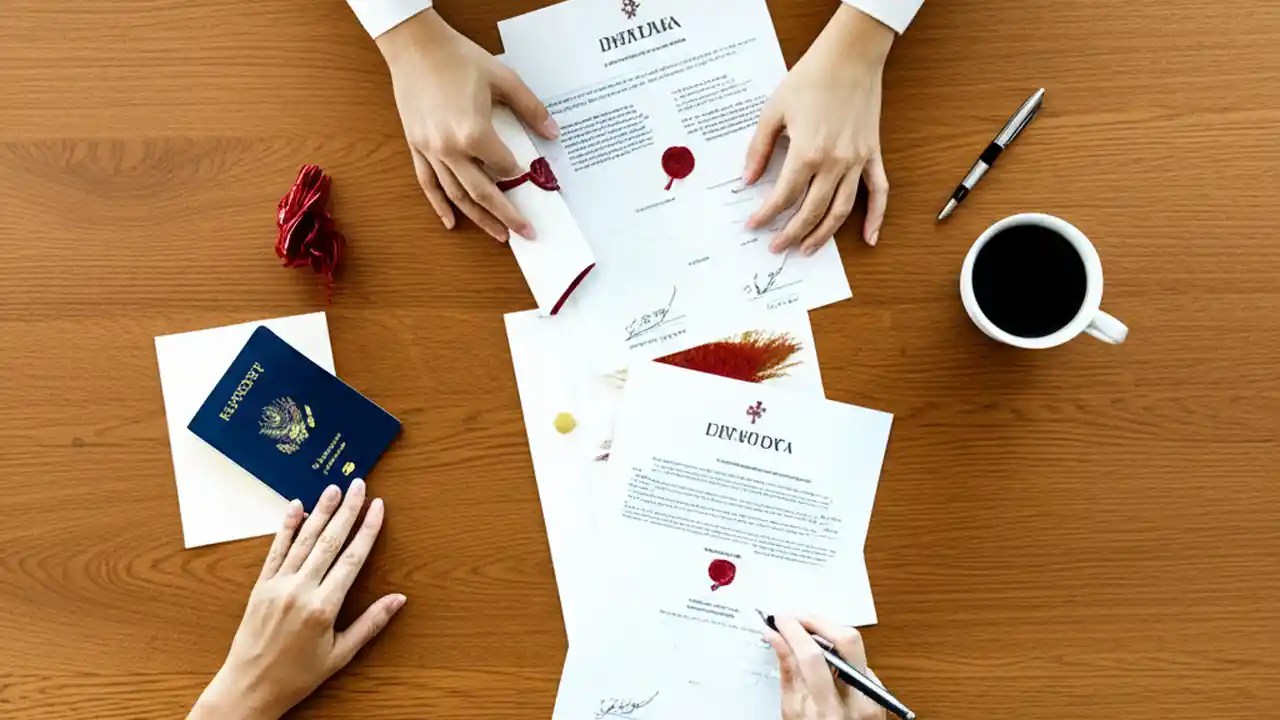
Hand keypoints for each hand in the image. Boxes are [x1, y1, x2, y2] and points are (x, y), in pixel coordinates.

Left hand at [188, 480, 404, 719]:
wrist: (249, 687)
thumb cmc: (297, 676)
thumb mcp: (340, 654)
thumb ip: (370, 623)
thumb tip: (399, 599)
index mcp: (324, 607)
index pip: (352, 558)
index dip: (368, 529)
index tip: (378, 507)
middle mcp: (300, 590)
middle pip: (330, 541)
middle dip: (347, 510)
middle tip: (359, 485)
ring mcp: (278, 585)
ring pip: (304, 540)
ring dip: (320, 511)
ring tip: (333, 489)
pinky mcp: (261, 586)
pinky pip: (276, 550)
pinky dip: (287, 527)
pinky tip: (296, 507)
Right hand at [377, 10, 558, 241]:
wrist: (415, 45)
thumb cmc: (459, 59)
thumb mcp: (503, 79)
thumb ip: (531, 108)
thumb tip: (552, 134)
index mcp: (473, 132)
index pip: (504, 166)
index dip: (518, 171)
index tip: (530, 174)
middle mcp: (449, 148)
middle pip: (483, 192)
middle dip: (506, 215)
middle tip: (525, 232)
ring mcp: (430, 150)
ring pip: (456, 194)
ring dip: (479, 218)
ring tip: (498, 235)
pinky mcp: (416, 146)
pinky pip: (428, 183)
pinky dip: (440, 205)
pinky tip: (452, 223)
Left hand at [744, 6, 894, 254]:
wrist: (849, 57)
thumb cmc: (810, 79)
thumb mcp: (773, 112)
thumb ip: (758, 150)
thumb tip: (747, 180)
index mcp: (807, 153)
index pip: (783, 197)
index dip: (766, 215)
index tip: (754, 224)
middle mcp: (834, 163)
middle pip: (810, 212)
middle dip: (791, 234)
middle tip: (776, 247)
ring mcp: (856, 161)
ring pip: (841, 210)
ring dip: (823, 234)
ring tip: (807, 249)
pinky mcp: (872, 154)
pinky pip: (879, 192)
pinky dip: (876, 217)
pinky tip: (869, 238)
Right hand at [765, 615, 886, 719]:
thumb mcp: (792, 713)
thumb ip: (787, 672)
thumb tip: (776, 638)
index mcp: (830, 710)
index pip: (812, 657)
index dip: (794, 630)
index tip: (781, 619)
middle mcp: (859, 701)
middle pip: (847, 640)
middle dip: (818, 620)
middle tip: (797, 617)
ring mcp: (874, 695)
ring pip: (855, 645)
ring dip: (828, 631)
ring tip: (805, 630)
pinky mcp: (879, 691)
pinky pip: (859, 661)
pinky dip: (839, 651)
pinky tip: (823, 652)